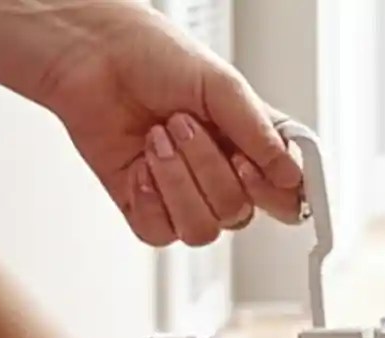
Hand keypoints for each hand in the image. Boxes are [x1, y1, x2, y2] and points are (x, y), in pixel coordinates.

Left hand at [41, 3, 305, 245]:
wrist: (93, 56)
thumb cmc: (155, 58)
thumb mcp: (223, 87)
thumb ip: (260, 135)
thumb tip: (291, 176)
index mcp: (253, 148)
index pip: (286, 199)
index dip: (272, 194)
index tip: (248, 163)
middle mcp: (225, 176)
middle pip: (238, 214)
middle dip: (206, 168)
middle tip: (183, 124)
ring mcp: (186, 196)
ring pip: (202, 230)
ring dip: (177, 183)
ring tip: (157, 140)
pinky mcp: (146, 208)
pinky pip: (161, 233)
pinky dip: (149, 200)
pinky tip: (140, 166)